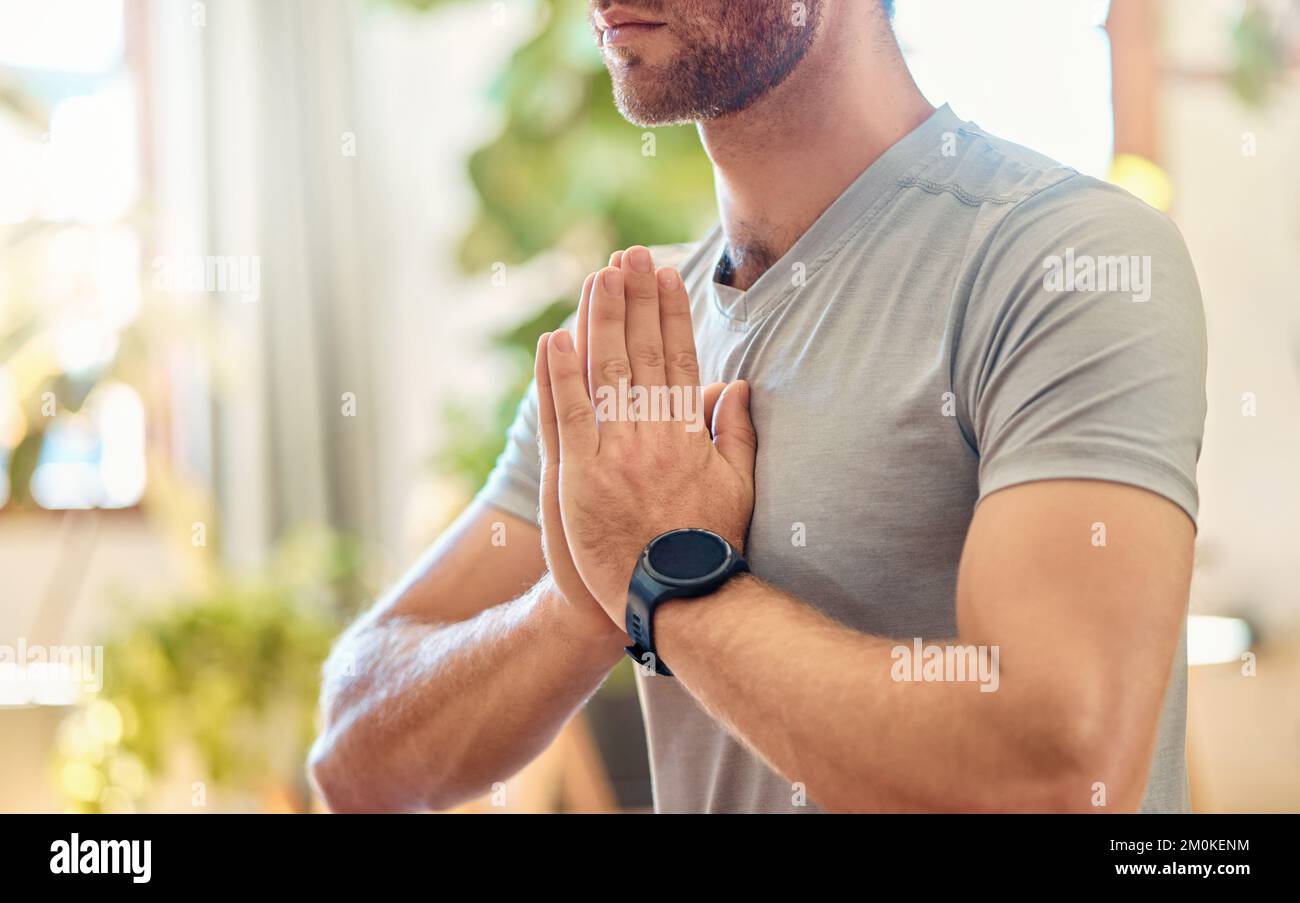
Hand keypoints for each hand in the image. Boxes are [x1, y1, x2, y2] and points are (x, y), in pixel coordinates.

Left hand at [543, 245, 756, 618]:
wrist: (675, 604)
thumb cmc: (708, 550)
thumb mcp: (739, 489)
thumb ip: (737, 434)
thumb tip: (735, 386)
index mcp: (690, 434)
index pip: (679, 358)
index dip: (671, 313)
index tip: (666, 276)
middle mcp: (654, 435)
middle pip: (641, 352)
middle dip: (635, 298)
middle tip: (629, 253)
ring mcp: (615, 454)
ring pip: (605, 372)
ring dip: (600, 320)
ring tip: (598, 275)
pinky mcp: (580, 477)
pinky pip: (568, 415)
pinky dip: (560, 376)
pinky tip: (555, 337)